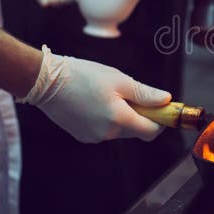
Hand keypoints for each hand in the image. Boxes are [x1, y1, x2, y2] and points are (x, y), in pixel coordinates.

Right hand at [18, 45, 169, 142]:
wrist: (47, 81)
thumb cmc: (84, 76)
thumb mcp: (119, 80)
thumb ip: (145, 94)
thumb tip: (167, 100)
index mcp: (120, 120)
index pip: (151, 131)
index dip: (159, 120)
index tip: (160, 107)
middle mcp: (108, 134)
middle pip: (136, 130)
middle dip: (139, 115)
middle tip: (129, 93)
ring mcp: (93, 137)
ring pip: (119, 130)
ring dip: (121, 116)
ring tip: (107, 95)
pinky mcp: (82, 135)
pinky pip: (103, 130)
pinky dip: (106, 119)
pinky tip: (94, 102)